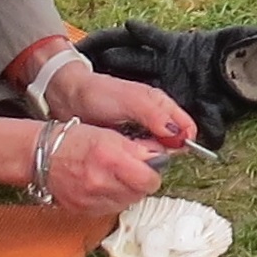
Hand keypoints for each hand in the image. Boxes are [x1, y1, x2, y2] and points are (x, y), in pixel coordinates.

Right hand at [43, 123, 169, 211]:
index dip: (153, 172)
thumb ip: (136, 148)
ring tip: (117, 177)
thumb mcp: (109, 134)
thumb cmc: (73, 141)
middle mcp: (101, 181)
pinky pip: (110, 210)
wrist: (43, 157)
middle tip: (133, 171)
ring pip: (127, 203)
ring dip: (128, 192)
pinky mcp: (84, 211)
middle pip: (140, 193)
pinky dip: (113, 200)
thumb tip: (158, 156)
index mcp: (110, 157)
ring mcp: (92, 199)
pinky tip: (105, 186)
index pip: (148, 178)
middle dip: (142, 182)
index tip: (151, 167)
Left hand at [44, 60, 196, 153]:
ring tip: (131, 155)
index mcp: (161, 105)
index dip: (182, 143)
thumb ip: (154, 115)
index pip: (186, 129)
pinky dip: (136, 162)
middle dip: (162, 153)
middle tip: (143, 151)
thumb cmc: (99, 95)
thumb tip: (178, 133)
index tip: (168, 151)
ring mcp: (142, 133)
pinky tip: (126, 161)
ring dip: (148, 159)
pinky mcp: (128, 145)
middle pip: (173, 145)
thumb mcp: (129, 101)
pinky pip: (140, 159)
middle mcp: (155, 120)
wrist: (70, 100)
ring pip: (157, 154)